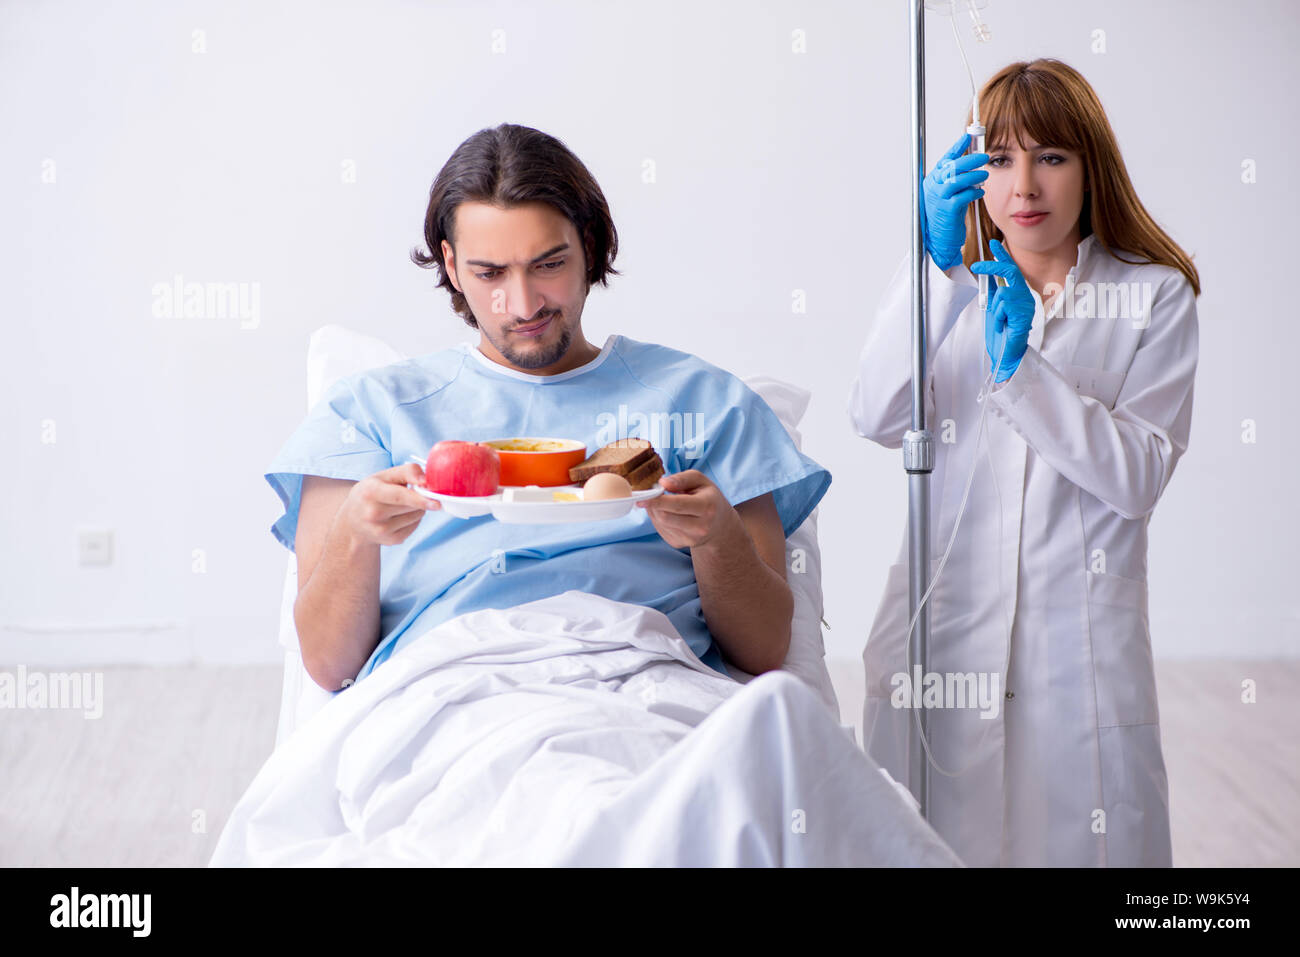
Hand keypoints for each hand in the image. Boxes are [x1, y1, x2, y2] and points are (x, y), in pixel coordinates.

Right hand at [338, 463, 440, 546]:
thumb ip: (407, 471)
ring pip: (416, 516)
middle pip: (412, 506)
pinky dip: (413, 520)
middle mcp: (373, 513)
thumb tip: (426, 481)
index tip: (436, 503)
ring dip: (418, 509)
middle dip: (419, 498)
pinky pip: (414, 527)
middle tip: (412, 492)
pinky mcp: (390, 541)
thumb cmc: (372, 492)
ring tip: (401, 505)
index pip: (400, 496)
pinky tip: (399, 516)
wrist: (353, 521)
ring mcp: (381, 530)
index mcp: (370, 492)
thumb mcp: (384, 476)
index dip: (419, 499)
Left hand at [635, 470, 737, 549]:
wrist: (719, 525)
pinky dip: (658, 519)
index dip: (657, 500)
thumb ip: (682, 478)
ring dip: (655, 511)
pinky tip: (667, 512)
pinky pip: (660, 529)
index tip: (642, 496)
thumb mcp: (701, 481)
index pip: (677, 505)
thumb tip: (662, 483)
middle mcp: (700, 527)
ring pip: (660, 523)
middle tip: (650, 494)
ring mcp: (690, 539)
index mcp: (707, 507)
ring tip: (662, 502)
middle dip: (653, 504)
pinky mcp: (679, 544)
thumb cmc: (708, 498)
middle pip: (665, 516)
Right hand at [921, 132, 988, 269]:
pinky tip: (980, 192)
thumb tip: (973, 165)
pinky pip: (962, 196)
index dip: (957, 147)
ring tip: (985, 175)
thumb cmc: (945, 217)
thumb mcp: (949, 194)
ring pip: (957, 180)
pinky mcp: (947, 211)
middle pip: (952, 167)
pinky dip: (973, 192)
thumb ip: (957, 180)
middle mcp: (933, 188)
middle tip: (985, 156)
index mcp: (933, 181)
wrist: (940, 240)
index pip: (945, 160)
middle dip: (970, 159)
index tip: (968, 136)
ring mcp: (939, 199)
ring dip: (974, 176)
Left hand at [970, 239, 1035, 382]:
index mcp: (1018, 294)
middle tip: (976, 265)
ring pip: (1002, 293)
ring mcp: (1026, 306)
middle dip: (992, 267)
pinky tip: (1003, 326)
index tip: (994, 243)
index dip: (1002, 256)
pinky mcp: (1024, 316)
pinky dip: (998, 318)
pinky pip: (1004, 307)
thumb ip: (993, 293)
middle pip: (1010, 272)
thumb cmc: (1002, 333)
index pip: (1010, 270)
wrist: (1007, 354)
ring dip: (995, 309)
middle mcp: (1024, 297)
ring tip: (999, 321)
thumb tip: (987, 276)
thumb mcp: (993, 308)